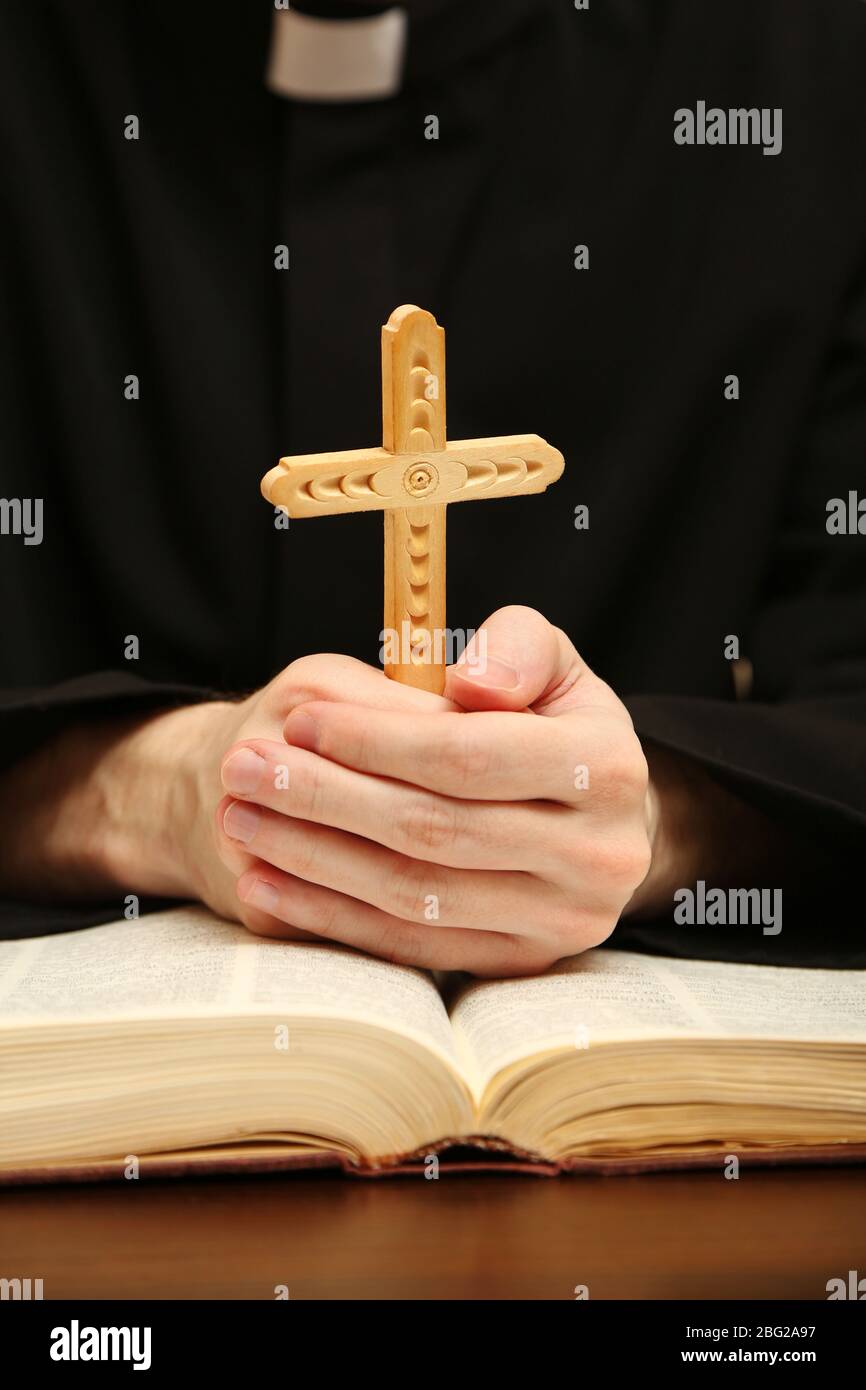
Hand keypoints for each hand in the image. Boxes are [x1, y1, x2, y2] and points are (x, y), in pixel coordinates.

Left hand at [215, 607, 653, 973]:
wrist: (593, 817)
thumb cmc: (550, 722)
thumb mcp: (550, 661)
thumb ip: (517, 645)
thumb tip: (472, 685)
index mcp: (610, 769)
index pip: (471, 756)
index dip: (377, 742)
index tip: (302, 721)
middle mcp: (601, 856)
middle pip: (435, 830)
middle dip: (326, 798)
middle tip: (245, 769)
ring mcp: (564, 921)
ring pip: (416, 895)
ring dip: (315, 858)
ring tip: (244, 816)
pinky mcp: (522, 964)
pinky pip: (412, 946)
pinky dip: (333, 914)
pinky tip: (270, 878)